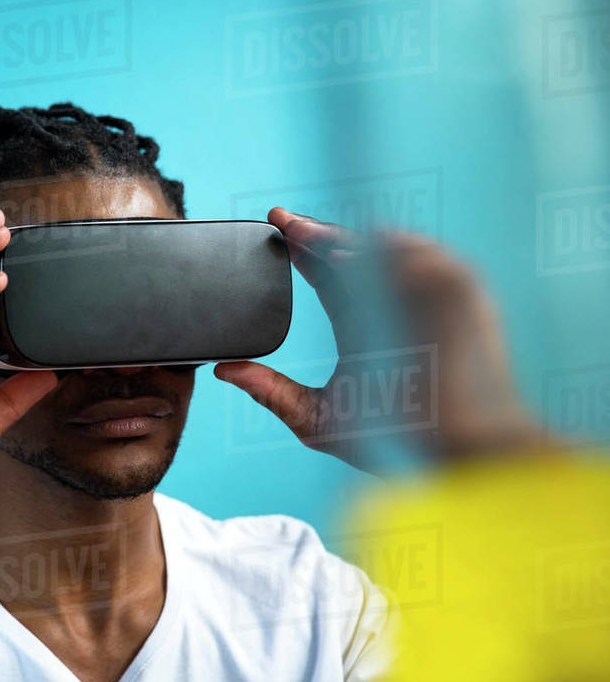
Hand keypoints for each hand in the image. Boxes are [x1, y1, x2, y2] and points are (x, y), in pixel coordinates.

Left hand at [214, 207, 553, 471]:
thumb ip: (270, 391)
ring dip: (344, 239)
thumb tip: (222, 370)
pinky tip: (350, 259)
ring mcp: (428, 296)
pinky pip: (424, 258)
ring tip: (306, 237)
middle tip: (279, 221)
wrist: (451, 461)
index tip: (272, 226)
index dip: (302, 248)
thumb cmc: (394, 444)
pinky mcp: (459, 296)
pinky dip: (387, 253)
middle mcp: (394, 304)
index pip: (330, 273)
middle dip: (314, 234)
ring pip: (385, 249)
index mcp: (363, 325)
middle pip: (351, 253)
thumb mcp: (317, 416)